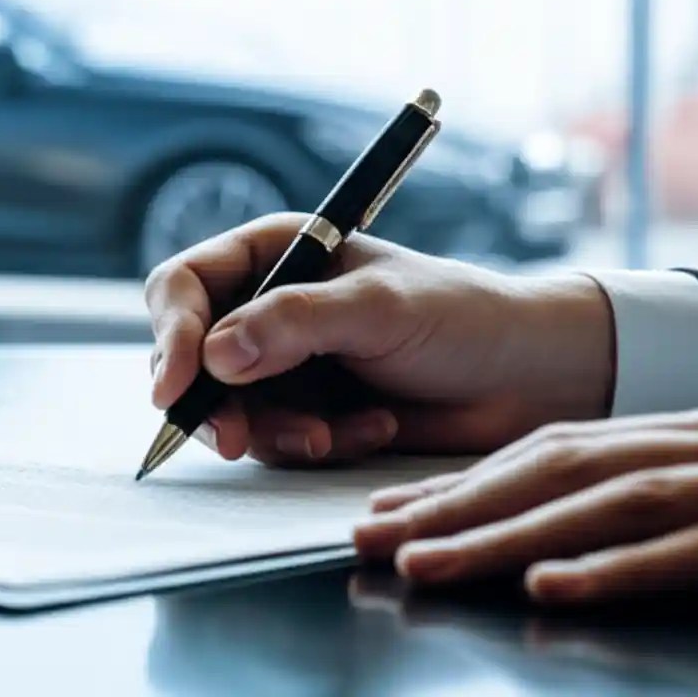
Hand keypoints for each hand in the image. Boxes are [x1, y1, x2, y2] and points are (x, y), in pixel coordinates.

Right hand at [144, 213, 613, 463]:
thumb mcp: (379, 309)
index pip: (184, 287)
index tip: (174, 386)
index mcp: (272, 254)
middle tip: (237, 439)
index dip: (171, 335)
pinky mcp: (301, 410)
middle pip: (190, 355)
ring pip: (224, 407)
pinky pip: (268, 439)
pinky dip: (309, 444)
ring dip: (272, 431)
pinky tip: (366, 430)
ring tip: (333, 435)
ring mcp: (279, 362)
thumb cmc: (461, 319)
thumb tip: (215, 356)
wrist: (525, 379)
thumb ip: (295, 323)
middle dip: (212, 401)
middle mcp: (264, 305)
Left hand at [354, 410, 697, 602]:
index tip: (382, 512)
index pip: (534, 460)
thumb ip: (610, 487)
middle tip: (370, 539)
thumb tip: (525, 528)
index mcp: (645, 443)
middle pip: (545, 476)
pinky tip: (543, 585)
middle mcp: (665, 455)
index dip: (454, 485)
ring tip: (421, 563)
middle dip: (450, 508)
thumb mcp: (681, 473)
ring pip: (593, 508)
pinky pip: (672, 553)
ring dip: (501, 536)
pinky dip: (606, 569)